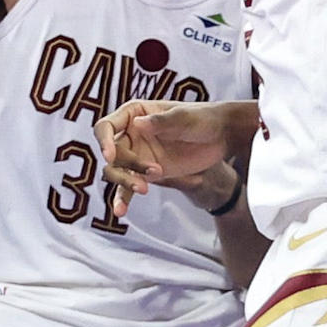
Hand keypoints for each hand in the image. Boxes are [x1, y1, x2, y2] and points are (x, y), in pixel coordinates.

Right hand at [100, 101, 226, 191]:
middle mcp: (130, 134)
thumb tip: (137, 124)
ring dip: (125, 182)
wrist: (222, 137)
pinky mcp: (146, 174)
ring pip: (116, 171)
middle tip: (154, 172)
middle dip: (126, 166)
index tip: (110, 156)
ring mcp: (136, 155)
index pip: (106, 127)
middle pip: (112, 154)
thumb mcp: (185, 117)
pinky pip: (128, 187)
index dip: (104, 141)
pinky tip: (120, 212)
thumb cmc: (202, 118)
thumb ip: (162, 121)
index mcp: (134, 115)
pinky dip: (123, 199)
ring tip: (144, 189)